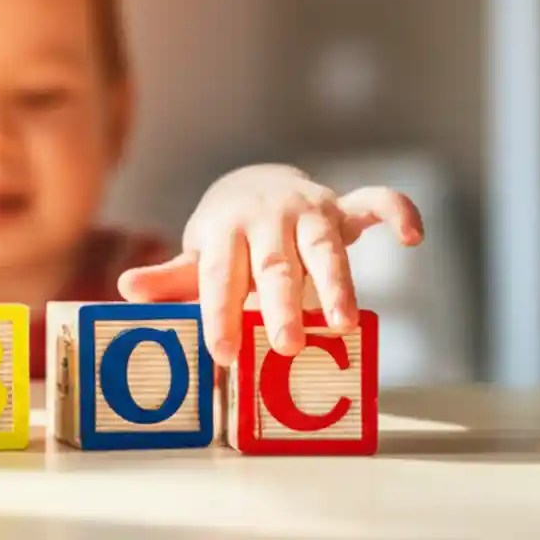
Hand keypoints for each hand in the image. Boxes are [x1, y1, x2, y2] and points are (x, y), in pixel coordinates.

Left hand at [116, 165, 422, 365]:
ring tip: (343, 323)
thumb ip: (173, 279)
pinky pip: (373, 202)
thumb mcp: (198, 255)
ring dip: (335, 282)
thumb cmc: (225, 237)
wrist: (254, 186)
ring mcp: (308, 210)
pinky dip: (396, 211)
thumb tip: (126, 291)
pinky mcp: (341, 207)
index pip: (220, 276)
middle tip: (287, 345)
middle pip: (274, 264)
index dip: (220, 313)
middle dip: (281, 305)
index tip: (223, 353)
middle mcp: (267, 218)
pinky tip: (413, 236)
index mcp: (225, 232)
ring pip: (323, 245)